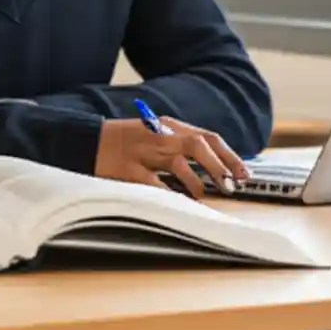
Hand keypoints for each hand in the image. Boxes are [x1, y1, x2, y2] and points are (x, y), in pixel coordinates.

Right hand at [93, 117, 251, 197]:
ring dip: (198, 181)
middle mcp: (159, 135)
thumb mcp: (155, 138)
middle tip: (233, 185)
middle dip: (220, 165)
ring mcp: (143, 151)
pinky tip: (182, 204)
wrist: (85, 142)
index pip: (207, 137)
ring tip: (205, 196)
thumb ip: (180, 148)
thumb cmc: (125, 144)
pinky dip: (171, 194)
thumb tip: (215, 167)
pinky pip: (155, 183)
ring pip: (179, 162)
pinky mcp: (127, 169)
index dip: (229, 155)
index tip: (245, 174)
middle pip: (198, 145)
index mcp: (169, 126)